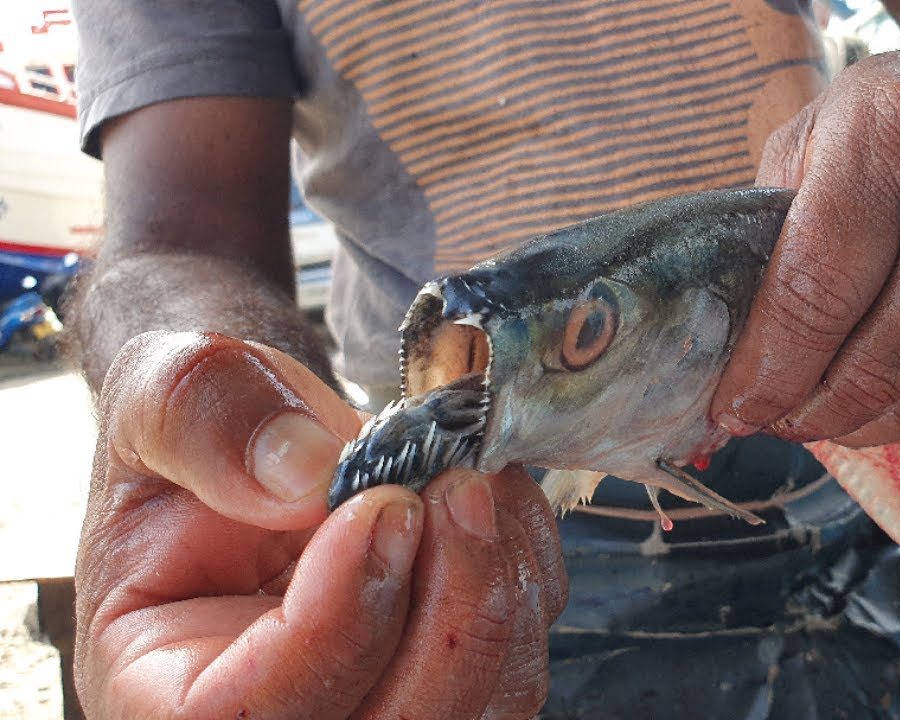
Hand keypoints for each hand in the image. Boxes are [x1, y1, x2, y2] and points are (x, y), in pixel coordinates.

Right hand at [75, 331, 566, 718]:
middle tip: (456, 490)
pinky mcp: (452, 673)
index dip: (339, 620)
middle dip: (453, 613)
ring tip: (466, 481)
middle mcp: (283, 719)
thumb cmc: (199, 436)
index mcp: (168, 692)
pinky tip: (490, 501)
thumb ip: (209, 423)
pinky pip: (520, 662)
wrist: (258, 441)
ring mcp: (377, 702)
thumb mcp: (164, 396)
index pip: (253, 716)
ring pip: (483, 703)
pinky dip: (527, 575)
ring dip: (499, 582)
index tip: (382, 506)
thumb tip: (304, 472)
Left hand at [713, 41, 899, 446]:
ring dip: (871, 425)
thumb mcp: (817, 135)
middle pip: (883, 357)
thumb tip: (742, 358)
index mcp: (894, 138)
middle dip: (816, 412)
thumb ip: (774, 234)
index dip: (769, 372)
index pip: (816, 292)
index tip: (737, 409)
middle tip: (779, 423)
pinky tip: (892, 411)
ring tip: (829, 422)